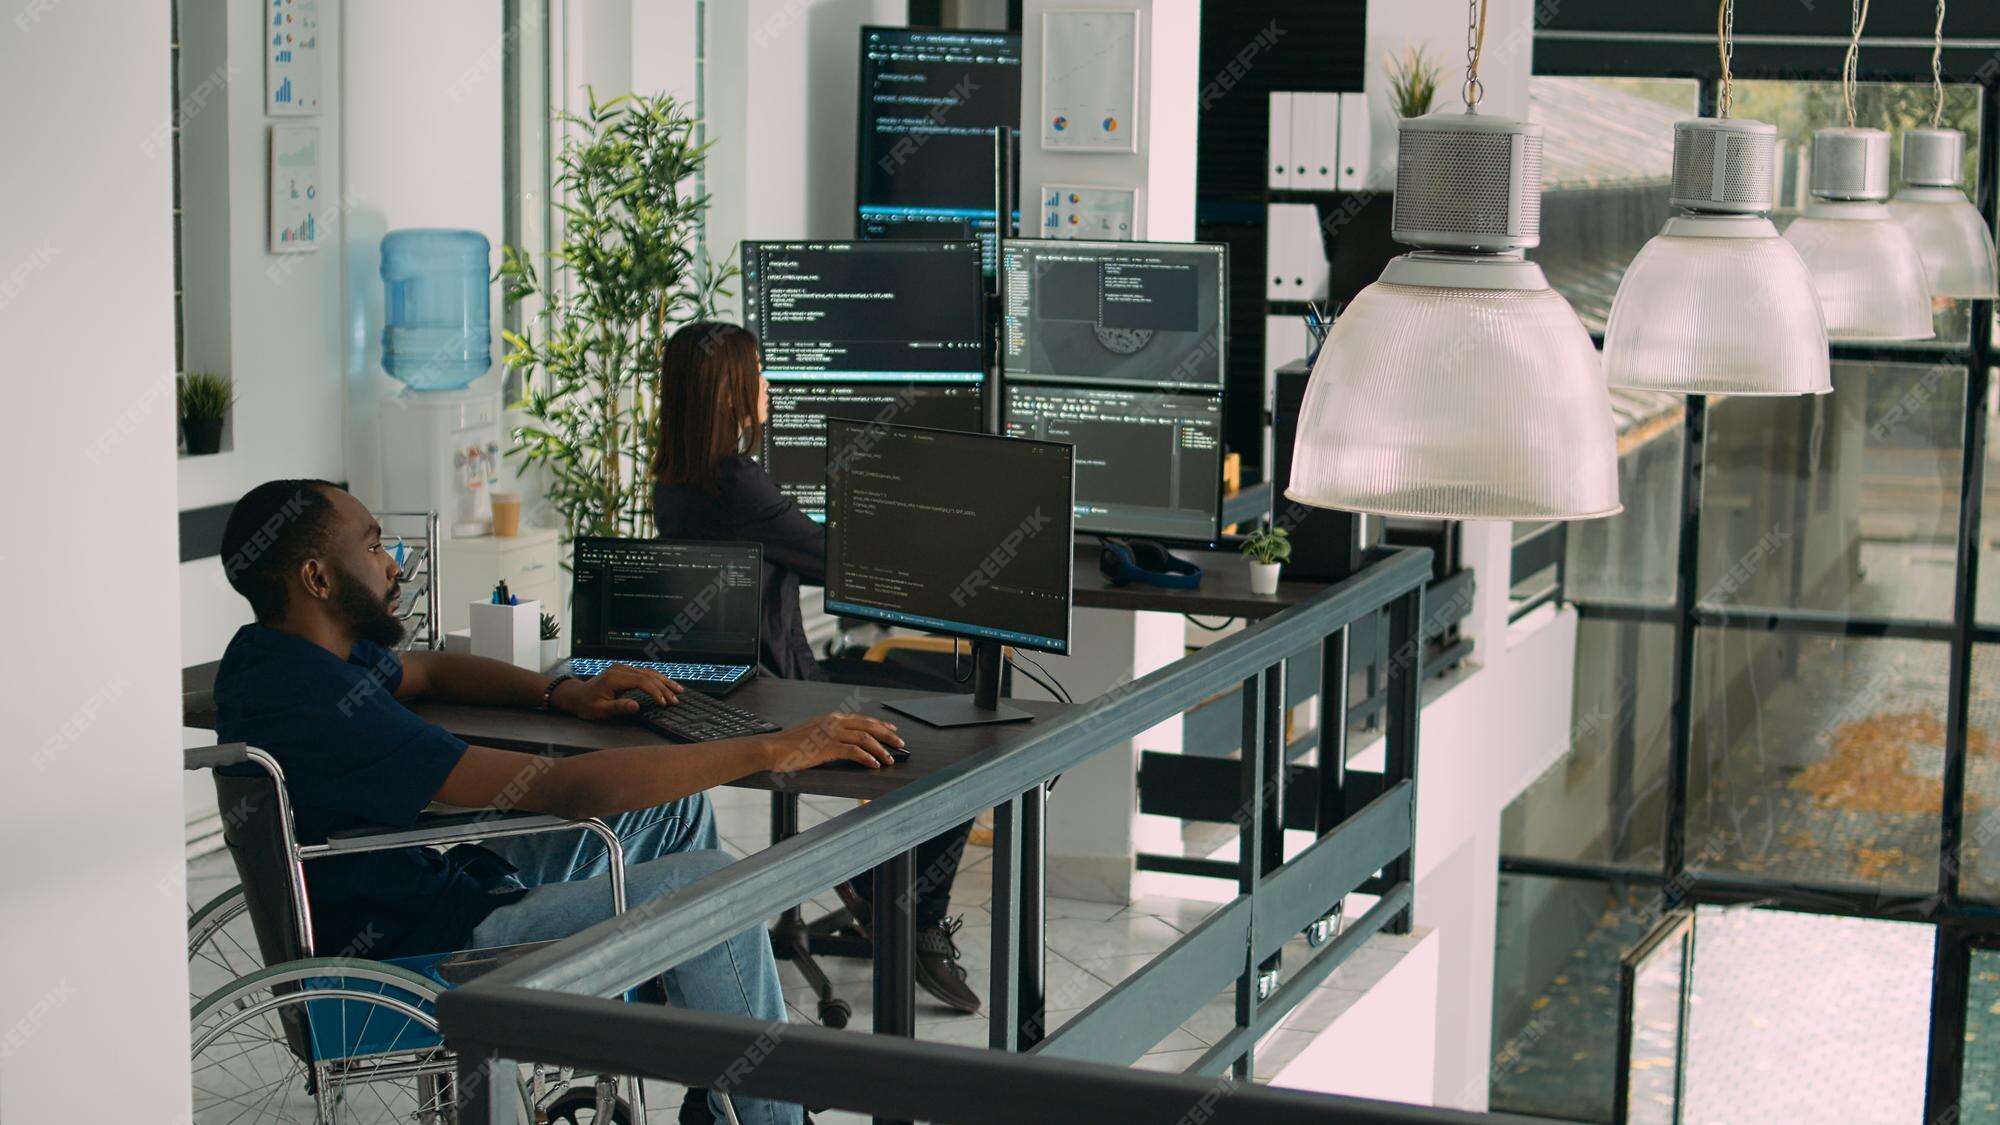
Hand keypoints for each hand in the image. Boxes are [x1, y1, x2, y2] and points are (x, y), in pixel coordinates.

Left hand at [555, 664, 681, 718]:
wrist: (576, 696)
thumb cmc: (586, 705)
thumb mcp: (600, 710)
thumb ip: (619, 707)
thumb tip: (636, 706)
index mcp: (614, 677)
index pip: (641, 681)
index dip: (655, 692)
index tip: (664, 702)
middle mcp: (620, 669)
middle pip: (648, 675)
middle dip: (664, 688)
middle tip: (676, 699)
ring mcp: (622, 668)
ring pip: (648, 672)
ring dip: (664, 681)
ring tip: (678, 690)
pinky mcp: (624, 671)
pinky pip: (644, 673)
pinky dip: (657, 679)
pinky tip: (666, 684)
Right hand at [763, 711, 903, 772]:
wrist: (773, 748)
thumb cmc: (790, 745)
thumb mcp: (813, 733)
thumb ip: (829, 734)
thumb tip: (844, 743)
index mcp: (832, 717)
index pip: (862, 719)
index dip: (880, 725)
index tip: (892, 730)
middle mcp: (834, 722)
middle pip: (869, 726)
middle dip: (887, 735)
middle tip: (900, 744)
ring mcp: (831, 733)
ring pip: (865, 738)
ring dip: (881, 749)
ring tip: (890, 758)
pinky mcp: (828, 747)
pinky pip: (854, 751)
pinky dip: (867, 758)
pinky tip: (874, 764)